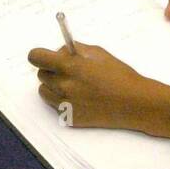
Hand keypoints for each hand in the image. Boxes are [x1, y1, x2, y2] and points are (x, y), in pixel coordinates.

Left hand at [27, 41, 169, 138]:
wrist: (134, 103)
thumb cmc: (119, 75)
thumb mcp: (98, 53)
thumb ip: (75, 50)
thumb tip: (61, 51)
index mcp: (69, 67)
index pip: (36, 57)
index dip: (39, 55)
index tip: (44, 56)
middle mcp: (63, 86)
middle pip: (41, 74)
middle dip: (51, 70)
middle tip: (69, 70)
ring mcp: (65, 104)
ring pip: (44, 91)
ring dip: (53, 86)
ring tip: (73, 85)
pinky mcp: (69, 118)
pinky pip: (56, 106)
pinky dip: (63, 101)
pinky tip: (81, 99)